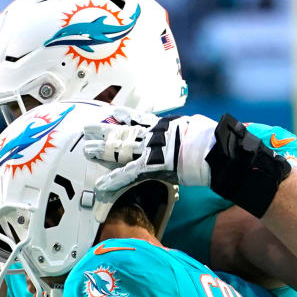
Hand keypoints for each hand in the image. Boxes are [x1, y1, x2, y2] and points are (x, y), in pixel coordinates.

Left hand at [82, 110, 218, 199]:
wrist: (210, 148)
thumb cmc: (207, 138)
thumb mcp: (191, 125)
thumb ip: (181, 128)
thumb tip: (186, 127)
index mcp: (162, 124)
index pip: (138, 118)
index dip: (123, 114)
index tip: (111, 111)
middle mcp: (152, 134)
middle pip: (123, 130)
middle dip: (104, 129)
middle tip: (87, 128)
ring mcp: (149, 149)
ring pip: (120, 148)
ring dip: (102, 150)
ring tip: (86, 150)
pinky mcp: (150, 165)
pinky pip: (128, 173)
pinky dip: (114, 180)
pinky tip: (101, 184)